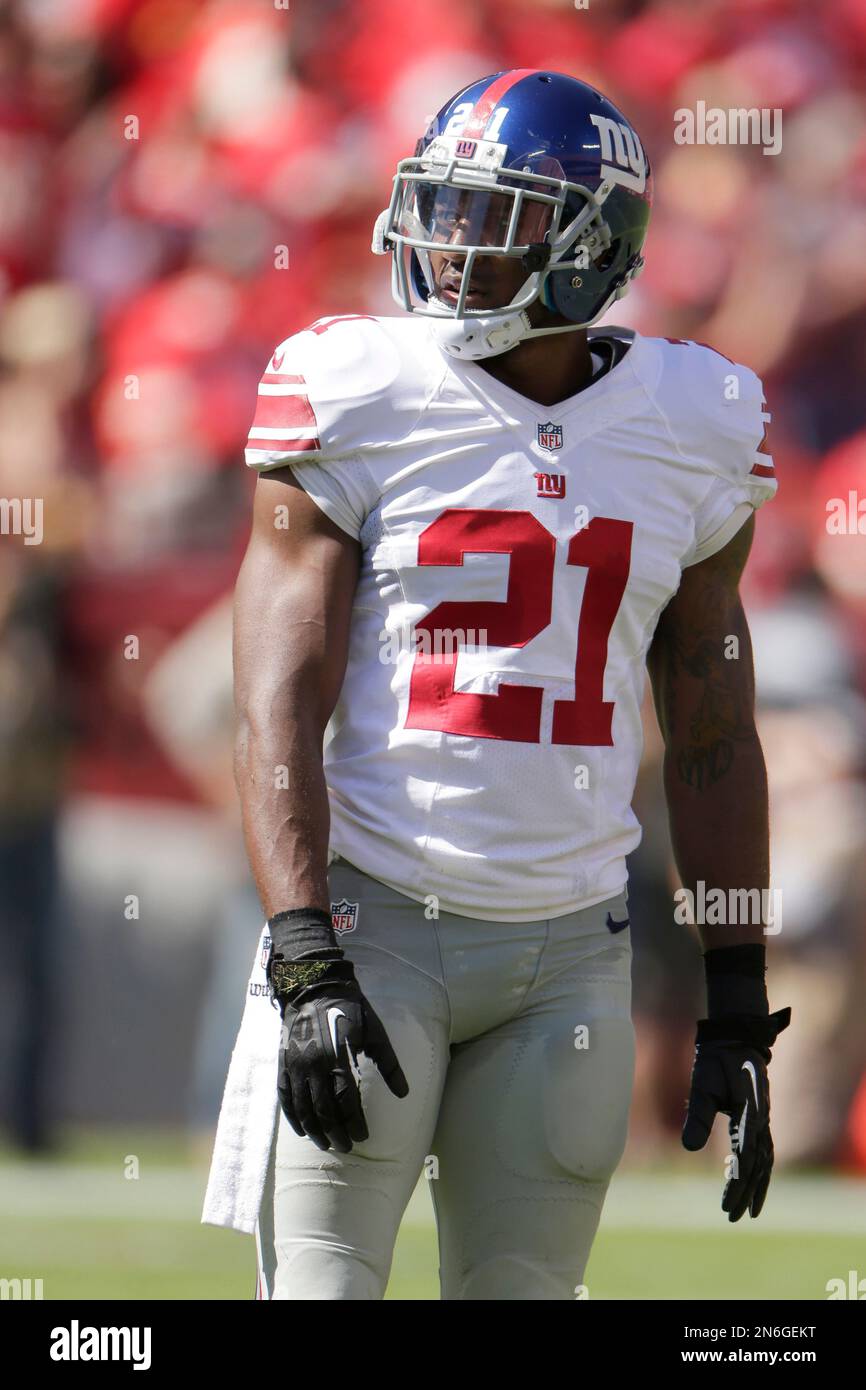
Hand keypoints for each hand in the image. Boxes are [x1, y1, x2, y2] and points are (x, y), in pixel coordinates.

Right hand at [276, 965, 408, 1152]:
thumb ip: (388, 1064)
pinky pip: (285, 1097)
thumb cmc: (350, 1009)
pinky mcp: (283, 1063)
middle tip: (346, 1146)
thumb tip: (404, 1093)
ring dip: (315, 1130)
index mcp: (336, 1057)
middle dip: (335, 1132)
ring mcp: (294, 1065)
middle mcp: (312, 1065)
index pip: (345, 1100)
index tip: (363, 1136)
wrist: (314, 987)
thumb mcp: (375, 1032)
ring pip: (302, 1108)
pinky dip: (293, 1117)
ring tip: (327, 1144)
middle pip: (322, 1110)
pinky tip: (303, 1131)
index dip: (354, 1122)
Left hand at [682, 1007, 790, 1220]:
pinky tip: (742, 1179)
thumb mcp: (702, 1086)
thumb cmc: (716, 1061)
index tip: (727, 1204)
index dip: (737, 1182)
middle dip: (747, 1192)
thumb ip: (697, 1116)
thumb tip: (688, 1149)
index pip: (746, 1157)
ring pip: (764, 1160)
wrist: (734, 1038)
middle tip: (733, 1216)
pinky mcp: (758, 1118)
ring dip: (756, 1185)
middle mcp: (761, 1120)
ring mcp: (763, 1120)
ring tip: (747, 1210)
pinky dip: (756, 1168)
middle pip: (758, 1165)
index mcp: (750, 1113)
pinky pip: (761, 1150)